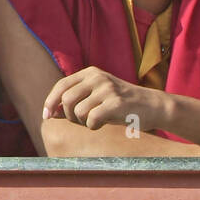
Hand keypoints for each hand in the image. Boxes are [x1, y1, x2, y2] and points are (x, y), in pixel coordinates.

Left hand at [42, 67, 165, 130]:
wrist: (153, 106)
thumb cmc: (121, 104)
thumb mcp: (97, 97)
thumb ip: (75, 102)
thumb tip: (50, 113)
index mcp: (91, 73)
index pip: (61, 85)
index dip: (50, 102)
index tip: (47, 116)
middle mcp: (98, 77)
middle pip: (66, 100)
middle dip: (69, 116)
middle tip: (82, 121)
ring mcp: (108, 89)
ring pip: (78, 112)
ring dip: (83, 122)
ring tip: (96, 120)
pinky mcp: (116, 103)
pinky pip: (92, 120)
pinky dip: (94, 126)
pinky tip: (104, 123)